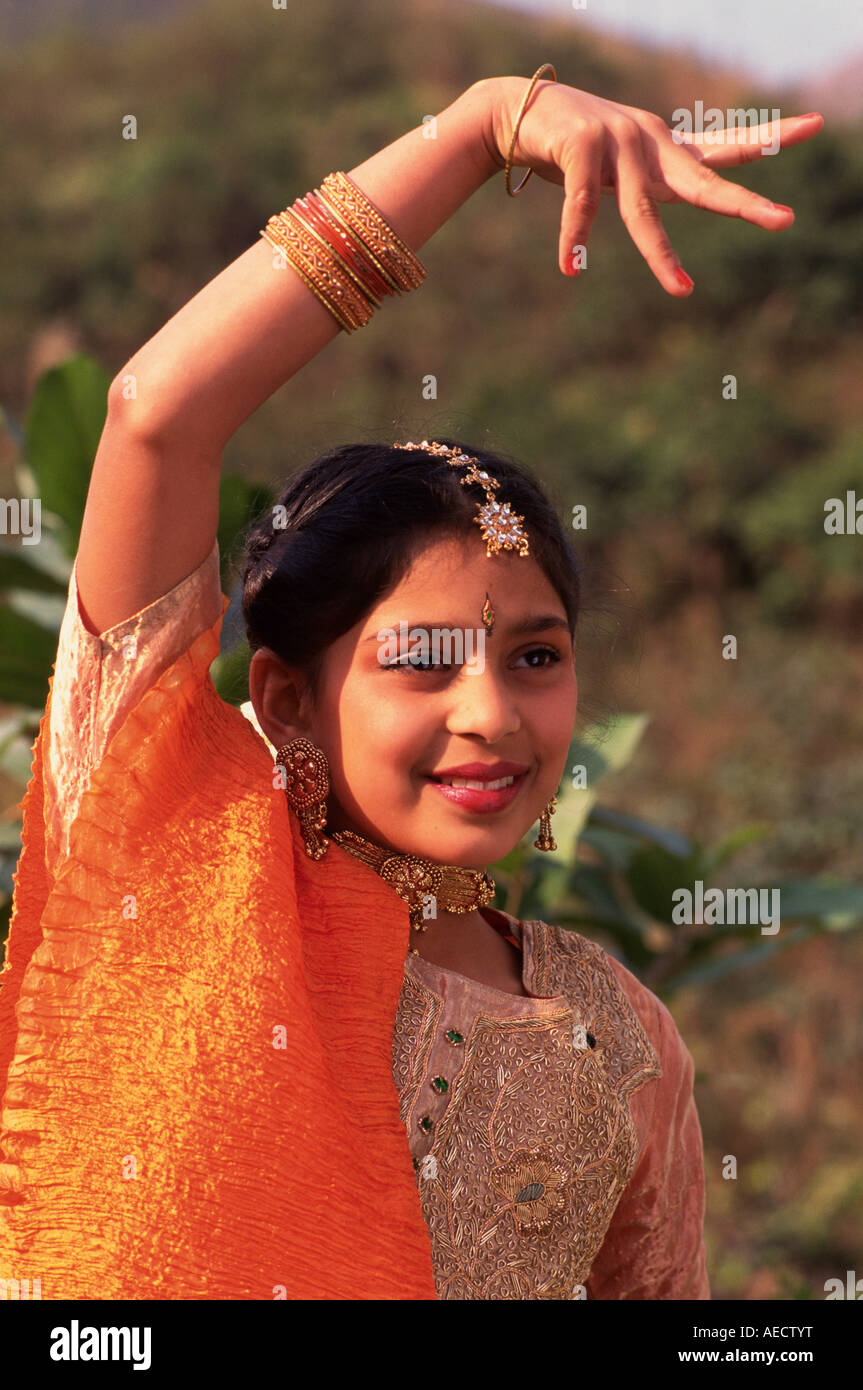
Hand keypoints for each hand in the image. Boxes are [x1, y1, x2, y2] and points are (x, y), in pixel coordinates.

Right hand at [484, 75, 823, 294]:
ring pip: (643, 212)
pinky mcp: (581, 145)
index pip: (726, 143)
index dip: (770, 136)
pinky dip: (574, 238)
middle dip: (743, 204)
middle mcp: (649, 142)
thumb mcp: (618, 164)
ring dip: (661, 255)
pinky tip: (570, 267)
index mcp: (664, 147)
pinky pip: (582, 204)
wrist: (515, 112)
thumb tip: (665, 205)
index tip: (815, 126)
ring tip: (682, 291)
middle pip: (704, 182)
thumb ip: (646, 182)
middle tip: (784, 220)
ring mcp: (617, 141)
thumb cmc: (568, 144)